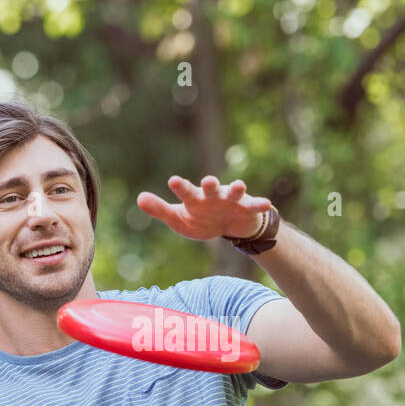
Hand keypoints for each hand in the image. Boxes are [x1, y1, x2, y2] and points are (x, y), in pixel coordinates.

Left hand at [136, 176, 272, 241]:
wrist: (229, 225)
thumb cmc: (201, 219)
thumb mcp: (179, 219)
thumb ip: (160, 210)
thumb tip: (138, 198)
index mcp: (195, 199)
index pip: (186, 192)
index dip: (181, 187)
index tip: (173, 181)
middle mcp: (213, 195)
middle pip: (210, 188)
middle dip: (210, 185)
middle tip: (207, 181)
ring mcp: (231, 200)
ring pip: (233, 192)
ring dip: (235, 188)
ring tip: (238, 186)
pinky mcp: (247, 207)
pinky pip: (254, 205)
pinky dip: (259, 204)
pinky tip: (266, 204)